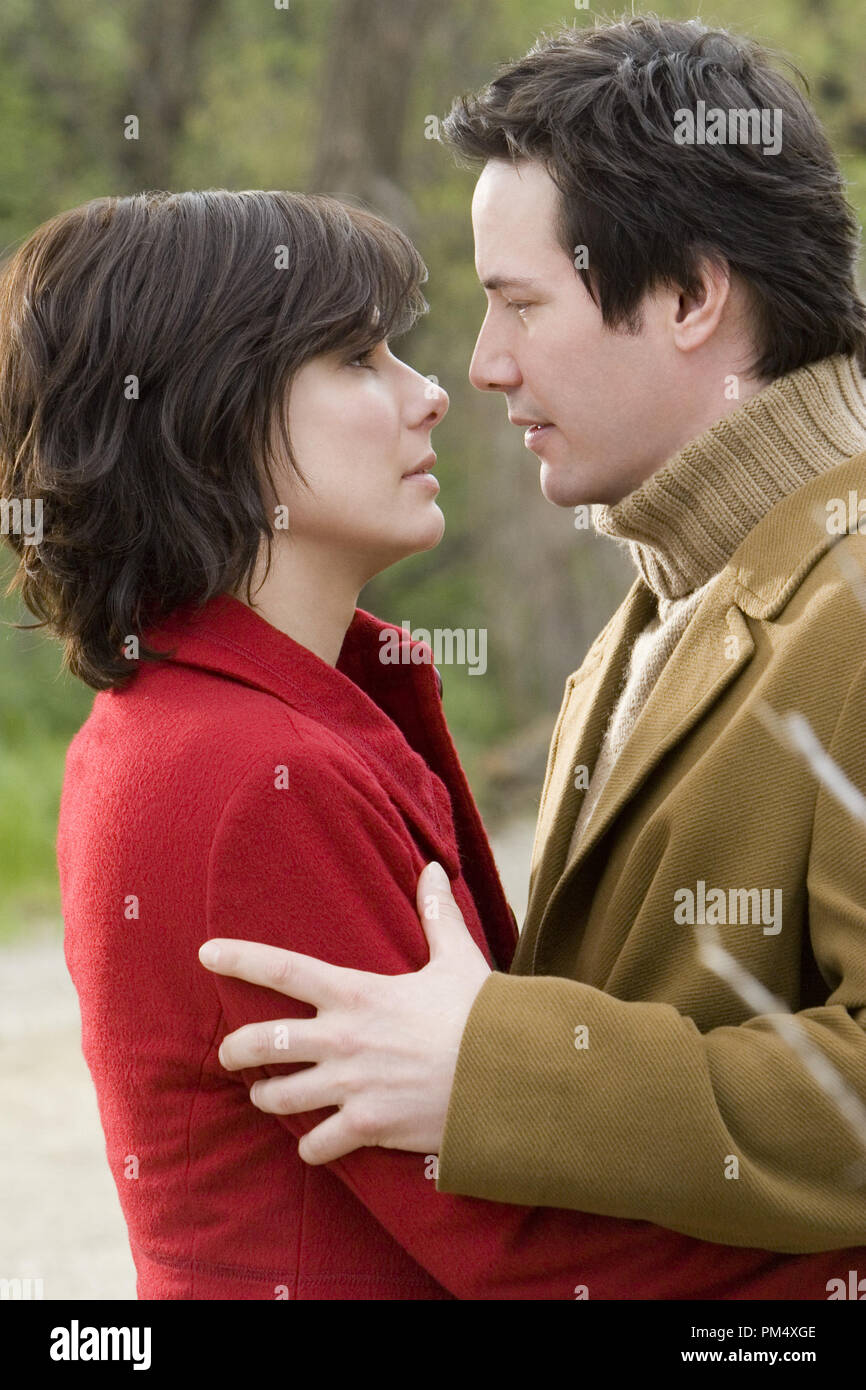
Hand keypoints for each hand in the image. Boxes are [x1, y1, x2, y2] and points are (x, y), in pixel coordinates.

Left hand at [198, 861, 490, 1162]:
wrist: (509, 1077)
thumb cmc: (482, 1015)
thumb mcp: (457, 959)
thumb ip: (436, 915)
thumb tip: (432, 867)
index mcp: (357, 993)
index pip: (282, 969)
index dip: (239, 958)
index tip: (206, 953)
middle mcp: (343, 1039)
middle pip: (262, 1042)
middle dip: (236, 1050)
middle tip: (231, 1055)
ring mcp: (351, 1085)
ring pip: (278, 1098)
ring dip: (268, 1098)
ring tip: (267, 1096)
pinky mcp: (367, 1126)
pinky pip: (316, 1146)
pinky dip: (312, 1147)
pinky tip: (314, 1143)